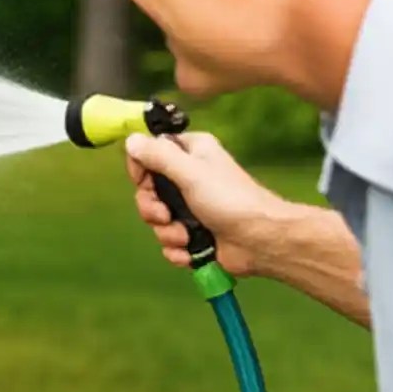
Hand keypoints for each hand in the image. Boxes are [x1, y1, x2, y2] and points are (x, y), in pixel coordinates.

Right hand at [124, 132, 289, 276]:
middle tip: (165, 216)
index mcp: (190, 153)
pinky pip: (169, 242)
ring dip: (167, 233)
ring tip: (186, 237)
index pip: (149, 153)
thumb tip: (130, 139)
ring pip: (156, 220)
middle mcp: (187, 177)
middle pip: (147, 191)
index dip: (141, 170)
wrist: (262, 242)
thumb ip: (159, 155)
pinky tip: (190, 251)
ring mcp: (190, 207)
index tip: (144, 183)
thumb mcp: (191, 172)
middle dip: (152, 210)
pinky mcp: (193, 234)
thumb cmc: (230, 200)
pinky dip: (177, 250)